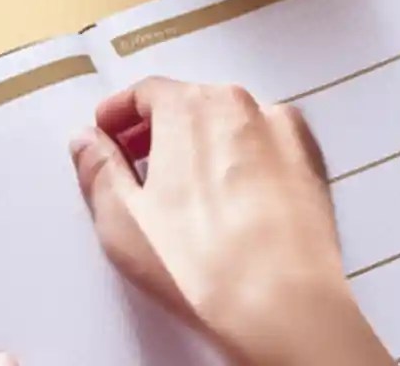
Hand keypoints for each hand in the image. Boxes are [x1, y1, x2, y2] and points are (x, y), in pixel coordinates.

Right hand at [70, 78, 392, 365]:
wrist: (284, 306)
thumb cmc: (200, 266)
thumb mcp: (122, 218)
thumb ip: (98, 168)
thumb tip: (87, 141)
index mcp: (189, 107)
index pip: (145, 92)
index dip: (119, 113)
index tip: (107, 134)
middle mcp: (239, 105)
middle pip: (188, 103)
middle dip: (158, 129)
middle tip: (138, 163)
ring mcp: (283, 131)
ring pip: (229, 122)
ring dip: (202, 142)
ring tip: (186, 186)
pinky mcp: (312, 162)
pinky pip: (266, 144)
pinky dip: (245, 157)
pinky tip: (232, 196)